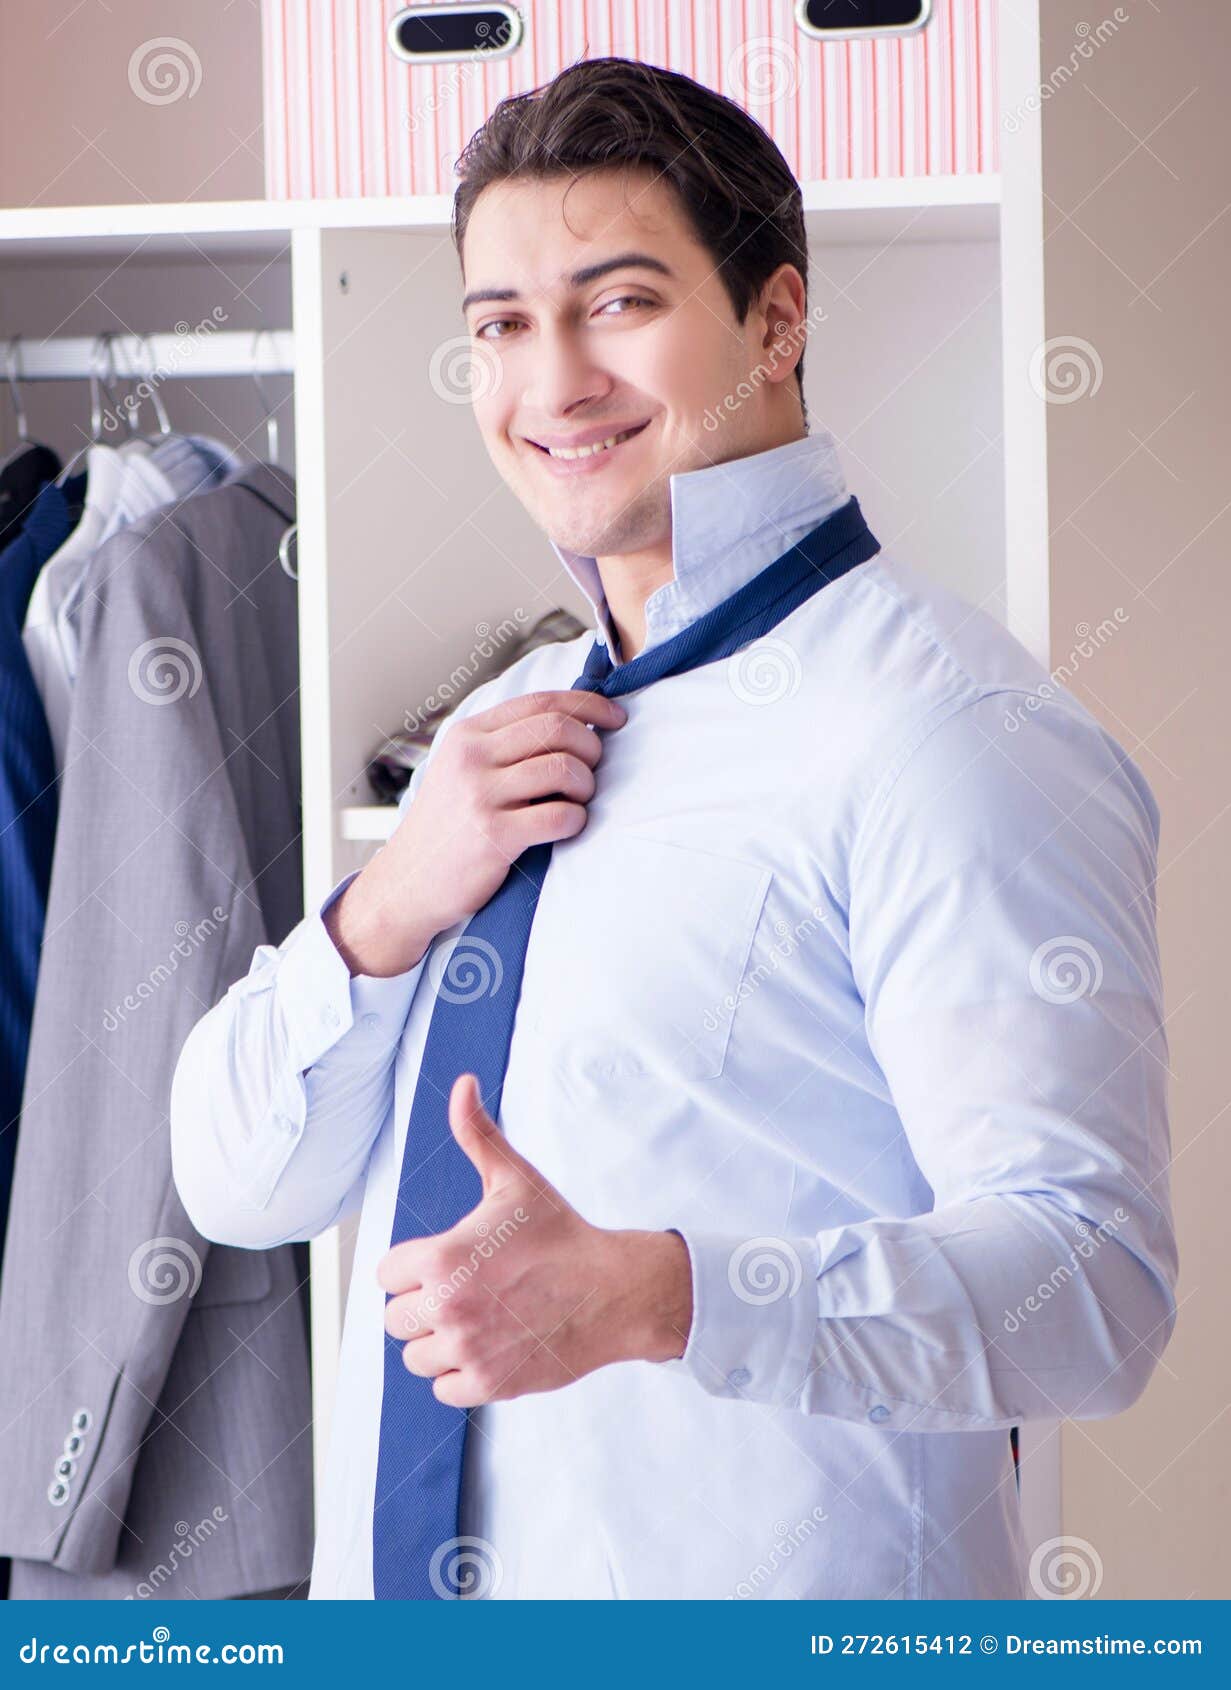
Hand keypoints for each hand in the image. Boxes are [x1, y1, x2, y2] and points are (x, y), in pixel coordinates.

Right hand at [327, 689, 628, 975]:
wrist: (408, 882)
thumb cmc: (449, 826)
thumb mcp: (461, 769)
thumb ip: (504, 744)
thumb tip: (575, 721)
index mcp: (468, 734)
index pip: (541, 702)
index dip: (589, 705)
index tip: (615, 717)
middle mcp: (471, 757)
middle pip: (557, 729)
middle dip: (592, 745)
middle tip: (594, 769)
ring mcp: (480, 796)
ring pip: (564, 768)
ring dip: (586, 785)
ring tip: (578, 801)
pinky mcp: (494, 836)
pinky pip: (560, 816)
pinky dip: (576, 820)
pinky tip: (568, 826)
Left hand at [378, 1074, 692, 1406]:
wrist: (613, 1290)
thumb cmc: (560, 1234)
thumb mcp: (514, 1179)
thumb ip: (477, 1133)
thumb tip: (463, 1085)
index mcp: (441, 1258)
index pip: (386, 1275)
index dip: (414, 1267)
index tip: (447, 1262)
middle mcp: (446, 1307)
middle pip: (396, 1319)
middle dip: (423, 1305)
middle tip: (465, 1290)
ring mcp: (467, 1349)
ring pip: (416, 1357)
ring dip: (439, 1342)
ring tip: (477, 1318)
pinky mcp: (488, 1383)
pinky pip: (444, 1388)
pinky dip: (461, 1373)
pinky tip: (489, 1345)